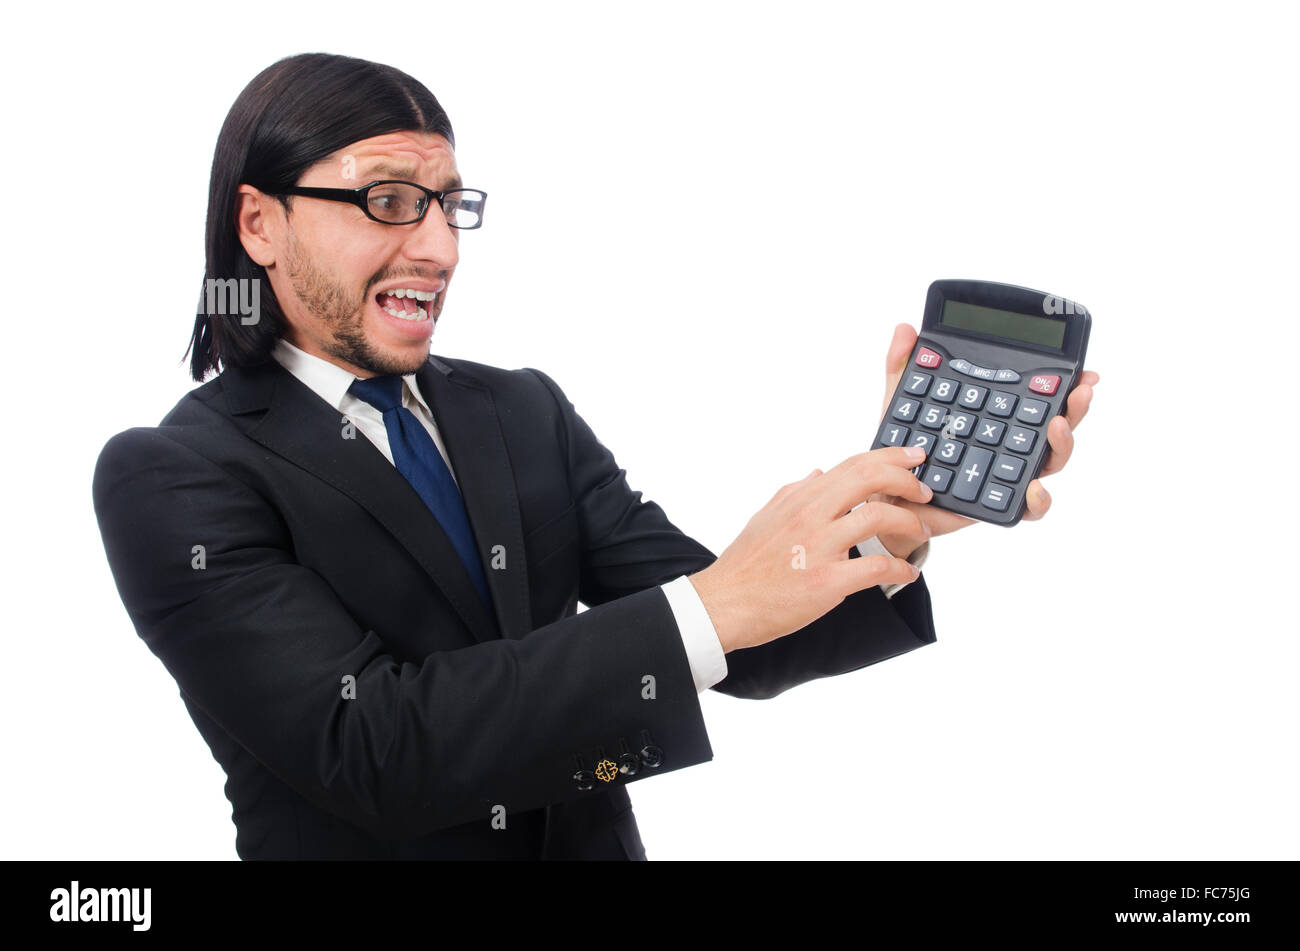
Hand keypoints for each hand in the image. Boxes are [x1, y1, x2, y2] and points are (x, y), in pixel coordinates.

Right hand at [688, 446, 932, 653]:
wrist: (724, 602)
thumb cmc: (745, 563)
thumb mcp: (767, 515)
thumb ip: (796, 491)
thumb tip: (819, 473)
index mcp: (801, 498)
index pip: (853, 464)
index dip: (890, 456)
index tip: (914, 457)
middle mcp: (811, 515)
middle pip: (870, 480)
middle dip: (906, 481)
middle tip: (924, 492)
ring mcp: (818, 547)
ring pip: (877, 518)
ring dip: (909, 524)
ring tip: (920, 532)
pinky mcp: (825, 581)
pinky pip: (875, 568)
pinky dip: (900, 568)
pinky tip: (906, 573)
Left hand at [871, 323, 1100, 553]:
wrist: (890, 493)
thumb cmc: (904, 446)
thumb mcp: (902, 399)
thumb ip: (902, 363)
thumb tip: (904, 328)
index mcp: (999, 414)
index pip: (1038, 395)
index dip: (1064, 383)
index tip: (1082, 371)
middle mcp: (1011, 442)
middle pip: (1056, 424)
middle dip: (1076, 406)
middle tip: (1080, 391)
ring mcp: (1008, 472)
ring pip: (1051, 460)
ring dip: (1063, 443)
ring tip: (1057, 426)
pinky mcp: (997, 502)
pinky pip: (1029, 508)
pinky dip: (1039, 501)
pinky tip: (1034, 488)